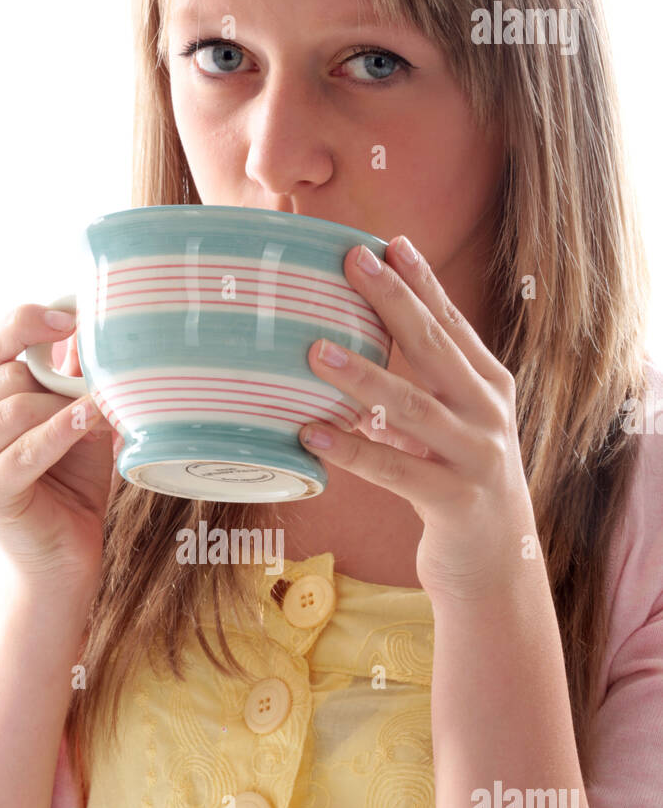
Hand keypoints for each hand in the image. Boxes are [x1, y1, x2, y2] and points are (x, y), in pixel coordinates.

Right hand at [0, 305, 119, 595]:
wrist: (60, 557)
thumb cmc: (62, 482)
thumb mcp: (60, 415)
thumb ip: (61, 373)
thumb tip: (82, 318)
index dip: (30, 322)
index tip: (72, 320)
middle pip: (5, 375)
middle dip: (57, 384)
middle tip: (97, 396)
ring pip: (16, 407)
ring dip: (67, 407)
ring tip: (102, 414)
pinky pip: (28, 448)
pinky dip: (66, 431)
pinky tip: (93, 421)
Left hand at [299, 237, 538, 606]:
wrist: (494, 563)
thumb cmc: (458, 486)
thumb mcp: (444, 431)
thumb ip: (412, 396)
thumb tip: (346, 357)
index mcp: (488, 387)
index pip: (450, 324)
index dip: (420, 283)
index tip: (387, 243)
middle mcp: (488, 413)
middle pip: (434, 347)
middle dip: (393, 301)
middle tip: (352, 263)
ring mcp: (476, 456)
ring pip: (411, 407)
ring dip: (361, 376)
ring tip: (315, 351)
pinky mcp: (455, 500)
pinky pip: (395, 469)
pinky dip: (352, 451)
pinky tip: (313, 435)